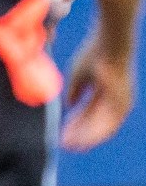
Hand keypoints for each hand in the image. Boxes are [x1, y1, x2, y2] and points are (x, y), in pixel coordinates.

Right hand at [62, 32, 135, 150]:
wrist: (112, 40)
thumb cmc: (94, 53)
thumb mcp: (79, 74)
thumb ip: (75, 92)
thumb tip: (68, 106)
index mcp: (107, 95)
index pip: (91, 116)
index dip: (77, 126)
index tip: (63, 135)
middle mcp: (117, 103)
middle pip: (98, 125)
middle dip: (80, 136)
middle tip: (64, 144)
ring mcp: (120, 103)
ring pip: (102, 127)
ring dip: (85, 137)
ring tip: (69, 143)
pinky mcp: (121, 102)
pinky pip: (106, 122)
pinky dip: (91, 130)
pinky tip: (77, 134)